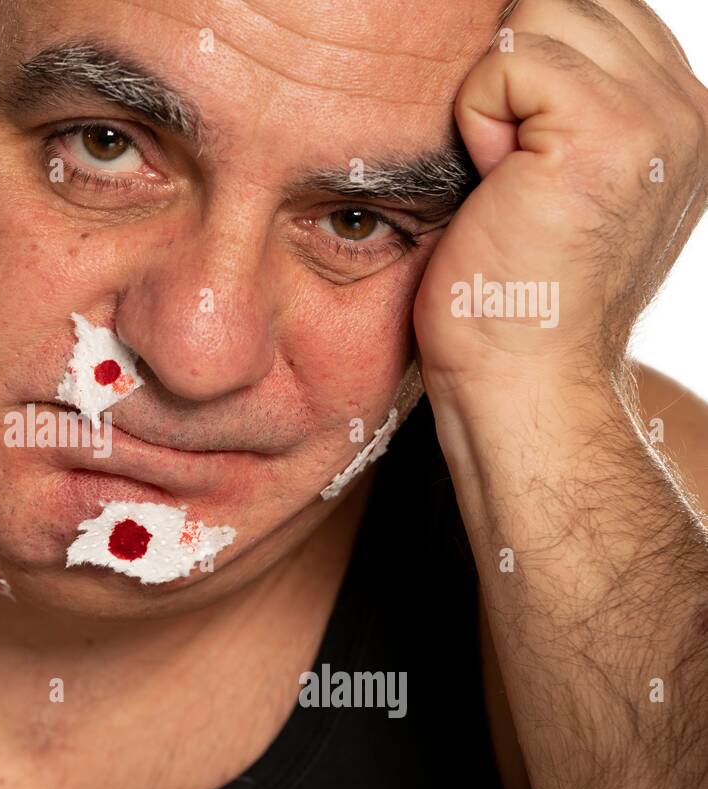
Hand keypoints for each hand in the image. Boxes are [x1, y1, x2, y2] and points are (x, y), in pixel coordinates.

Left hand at [413, 0, 707, 400]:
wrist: (521, 377)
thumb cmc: (511, 294)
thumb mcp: (558, 185)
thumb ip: (571, 105)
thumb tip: (520, 38)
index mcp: (682, 117)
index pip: (596, 10)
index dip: (528, 63)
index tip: (515, 151)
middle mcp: (688, 107)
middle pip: (568, 1)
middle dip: (511, 73)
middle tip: (508, 172)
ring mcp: (658, 114)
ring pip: (539, 15)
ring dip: (493, 96)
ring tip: (505, 179)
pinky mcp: (608, 129)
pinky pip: (508, 57)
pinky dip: (477, 117)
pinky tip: (496, 183)